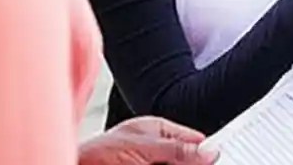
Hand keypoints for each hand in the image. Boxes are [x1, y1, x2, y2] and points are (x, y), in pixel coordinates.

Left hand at [77, 116, 216, 164]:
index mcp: (156, 131)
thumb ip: (177, 150)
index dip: (207, 150)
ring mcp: (149, 164)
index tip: (221, 157)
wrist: (71, 163)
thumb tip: (209, 150)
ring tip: (202, 162)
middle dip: (195, 162)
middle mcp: (155, 150)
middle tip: (210, 163)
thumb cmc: (98, 154)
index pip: (192, 140)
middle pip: (186, 159)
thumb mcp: (143, 149)